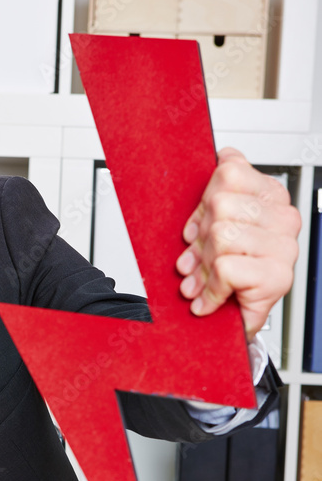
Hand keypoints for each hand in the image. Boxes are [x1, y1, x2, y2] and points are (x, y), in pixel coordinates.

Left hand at [175, 148, 299, 341]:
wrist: (233, 323)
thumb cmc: (226, 273)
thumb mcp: (216, 223)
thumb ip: (221, 186)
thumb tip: (221, 157)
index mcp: (272, 196)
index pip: (228, 172)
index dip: (201, 206)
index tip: (196, 231)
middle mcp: (284, 218)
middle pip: (220, 204)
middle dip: (199, 240)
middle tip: (195, 263)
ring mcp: (285, 248)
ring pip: (222, 235)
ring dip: (203, 267)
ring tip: (201, 281)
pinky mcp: (278, 278)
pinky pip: (227, 268)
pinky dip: (210, 289)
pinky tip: (210, 299)